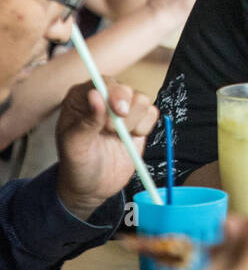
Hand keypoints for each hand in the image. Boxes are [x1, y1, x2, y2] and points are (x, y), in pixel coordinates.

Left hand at [56, 81, 158, 220]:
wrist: (93, 187)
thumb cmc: (77, 165)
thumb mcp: (74, 146)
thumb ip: (86, 122)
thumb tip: (95, 96)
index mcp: (81, 98)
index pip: (102, 82)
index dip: (113, 94)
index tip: (119, 111)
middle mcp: (103, 98)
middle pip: (125, 89)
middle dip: (124, 112)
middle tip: (113, 131)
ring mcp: (122, 108)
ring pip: (141, 99)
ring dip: (133, 121)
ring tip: (117, 136)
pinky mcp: (138, 120)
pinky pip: (151, 113)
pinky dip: (144, 127)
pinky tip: (130, 138)